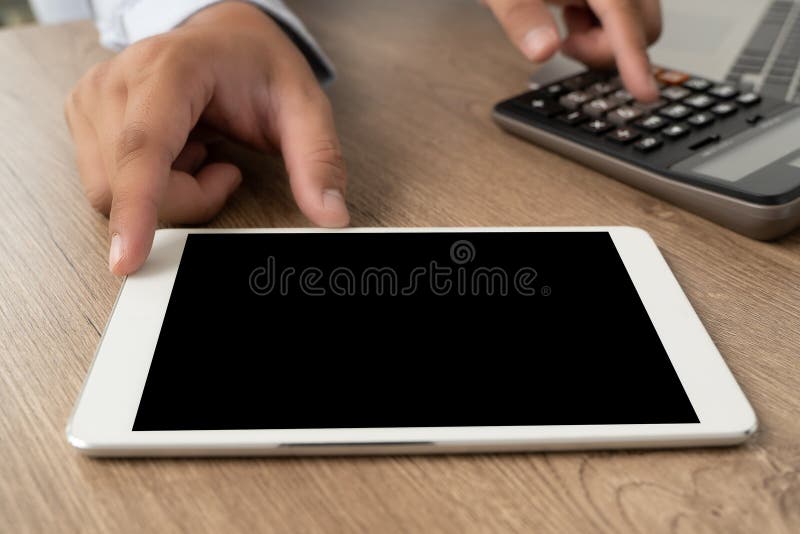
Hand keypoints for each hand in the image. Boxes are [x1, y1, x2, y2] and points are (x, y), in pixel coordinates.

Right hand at [65, 1, 348, 275]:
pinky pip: (108, 185)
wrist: (225, 36)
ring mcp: (93, 99)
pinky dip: (152, 188)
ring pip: (112, 193)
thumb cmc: (256, 64)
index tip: (129, 259)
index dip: (137, 208)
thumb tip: (330, 214)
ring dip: (169, 195)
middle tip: (224, 170)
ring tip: (202, 156)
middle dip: (185, 200)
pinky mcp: (86, 118)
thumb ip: (318, 160)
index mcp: (168, 69)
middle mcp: (116, 81)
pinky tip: (180, 155)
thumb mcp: (303, 106)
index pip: (142, 148)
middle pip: (126, 186)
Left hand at [483, 0, 661, 100]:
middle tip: (566, 43)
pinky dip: (604, 27)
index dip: (634, 59)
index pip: (624, 17)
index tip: (645, 94)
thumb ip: (521, 16)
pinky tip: (577, 13)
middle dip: (606, 48)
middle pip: (644, 26)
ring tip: (569, 21)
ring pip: (638, 25)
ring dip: (604, 38)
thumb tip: (543, 49)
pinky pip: (629, 16)